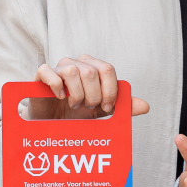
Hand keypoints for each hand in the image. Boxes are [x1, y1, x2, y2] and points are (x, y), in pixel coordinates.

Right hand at [29, 56, 150, 118]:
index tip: (106, 107)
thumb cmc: (77, 114)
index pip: (108, 69)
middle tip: (88, 107)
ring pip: (72, 71)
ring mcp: (58, 67)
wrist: (52, 123)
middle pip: (91, 71)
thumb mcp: (102, 112)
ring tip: (74, 105)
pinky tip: (59, 98)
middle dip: (93, 95)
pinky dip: (57, 87)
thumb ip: (123, 107)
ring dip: (76, 94)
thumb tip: (145, 106)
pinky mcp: (41, 75)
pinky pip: (49, 72)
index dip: (109, 90)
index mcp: (93, 67)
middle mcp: (77, 63)